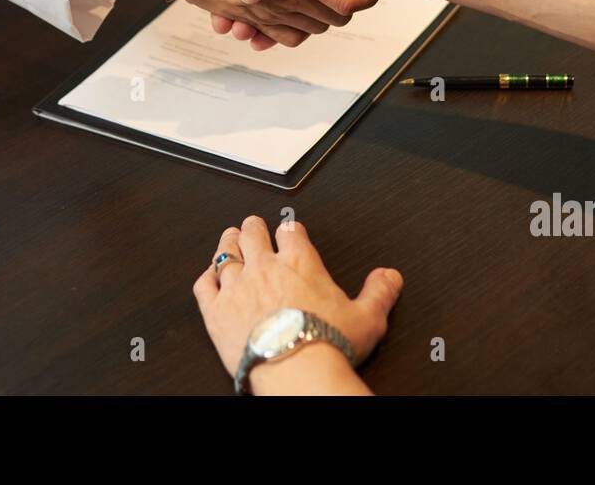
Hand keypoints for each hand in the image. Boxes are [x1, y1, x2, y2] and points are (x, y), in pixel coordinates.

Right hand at [175, 0, 375, 47]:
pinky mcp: (249, 19)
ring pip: (308, 30)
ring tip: (321, 4)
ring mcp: (266, 13)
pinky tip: (293, 18)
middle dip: (342, 9)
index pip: (344, 0)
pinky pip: (281, 37)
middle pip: (331, 20)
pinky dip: (291, 33)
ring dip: (318, 21)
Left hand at [193, 216, 401, 394]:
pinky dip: (206, 276)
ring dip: (228, 243)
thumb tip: (390, 277)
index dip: (288, 228)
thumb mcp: (367, 318)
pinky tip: (209, 275)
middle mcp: (266, 267)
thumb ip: (379, 293)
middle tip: (252, 225)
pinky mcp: (216, 310)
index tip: (288, 230)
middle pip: (253, 233)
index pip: (290, 231)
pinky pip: (204, 284)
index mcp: (300, 263)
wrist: (294, 370)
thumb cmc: (327, 345)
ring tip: (229, 238)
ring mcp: (238, 286)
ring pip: (226, 253)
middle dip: (253, 227)